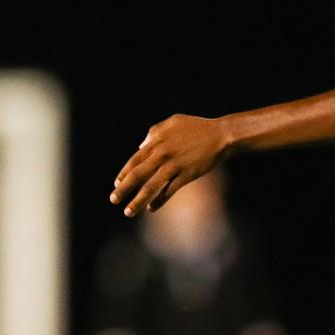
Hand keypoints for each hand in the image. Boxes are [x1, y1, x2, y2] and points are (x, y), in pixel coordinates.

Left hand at [111, 114, 229, 216]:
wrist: (221, 135)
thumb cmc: (197, 127)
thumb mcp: (172, 122)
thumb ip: (153, 133)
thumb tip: (140, 146)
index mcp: (156, 142)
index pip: (134, 161)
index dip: (123, 174)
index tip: (116, 185)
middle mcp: (161, 154)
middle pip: (137, 175)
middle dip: (123, 190)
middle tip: (113, 200)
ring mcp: (173, 166)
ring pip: (150, 187)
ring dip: (137, 201)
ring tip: (127, 212)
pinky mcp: (186, 175)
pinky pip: (169, 191)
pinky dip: (159, 201)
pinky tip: (151, 209)